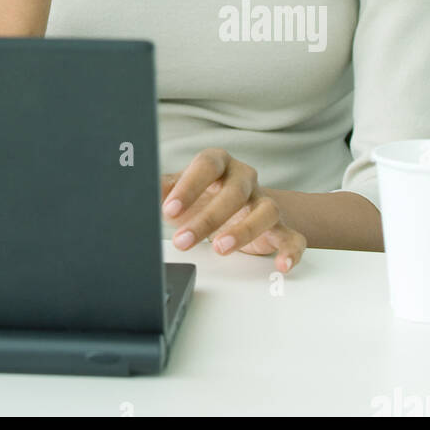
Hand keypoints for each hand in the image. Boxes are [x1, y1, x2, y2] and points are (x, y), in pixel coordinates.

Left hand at [160, 148, 306, 273]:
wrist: (239, 207)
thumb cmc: (205, 195)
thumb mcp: (181, 189)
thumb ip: (163, 189)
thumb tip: (136, 190)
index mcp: (220, 163)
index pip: (207, 165)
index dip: (189, 186)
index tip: (169, 210)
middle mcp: (245, 179)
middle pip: (234, 192)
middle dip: (208, 218)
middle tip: (183, 240)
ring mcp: (265, 202)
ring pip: (264, 211)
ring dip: (242, 231)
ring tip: (219, 249)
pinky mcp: (281, 228)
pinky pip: (293, 237)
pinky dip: (290, 251)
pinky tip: (281, 266)